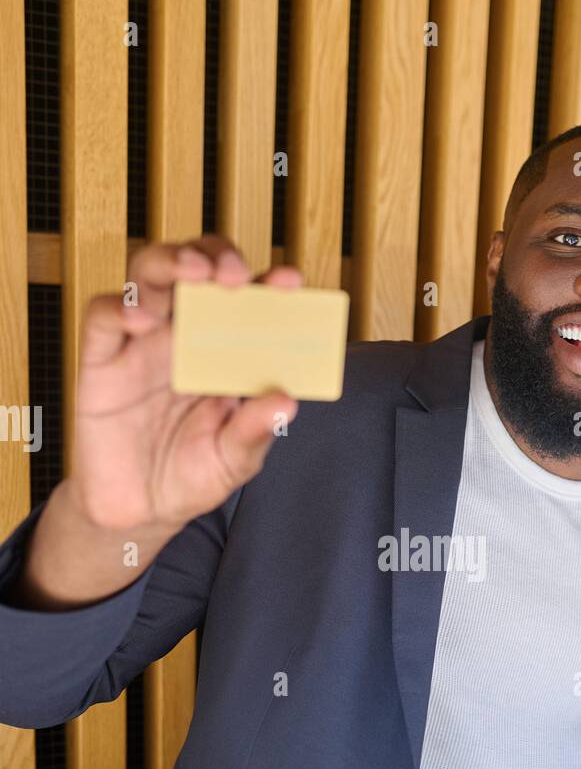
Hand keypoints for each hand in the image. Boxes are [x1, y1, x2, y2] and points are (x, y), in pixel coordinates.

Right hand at [69, 236, 301, 532]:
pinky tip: (144, 320)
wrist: (138, 512)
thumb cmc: (191, 476)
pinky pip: (103, 315)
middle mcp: (184, 335)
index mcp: (224, 350)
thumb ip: (255, 431)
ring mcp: (141, 342)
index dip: (268, 282)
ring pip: (149, 273)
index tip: (291, 283)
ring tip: (194, 275)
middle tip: (235, 276)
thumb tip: (286, 402)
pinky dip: (121, 306)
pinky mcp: (101, 360)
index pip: (246, 298)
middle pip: (195, 267)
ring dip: (172, 262)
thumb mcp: (233, 461)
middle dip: (216, 256)